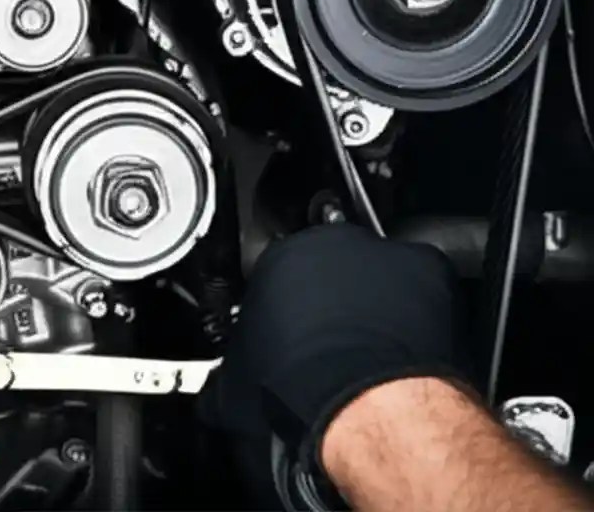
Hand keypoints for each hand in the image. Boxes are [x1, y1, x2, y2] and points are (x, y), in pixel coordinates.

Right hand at [200, 224, 472, 470]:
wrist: (368, 408)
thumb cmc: (303, 387)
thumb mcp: (237, 385)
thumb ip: (228, 371)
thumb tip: (219, 392)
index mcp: (280, 256)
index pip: (276, 270)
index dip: (283, 304)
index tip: (287, 331)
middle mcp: (333, 243)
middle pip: (330, 264)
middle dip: (330, 296)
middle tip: (327, 340)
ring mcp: (386, 255)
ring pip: (379, 272)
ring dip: (376, 301)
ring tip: (369, 350)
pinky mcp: (431, 273)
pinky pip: (422, 287)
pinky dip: (418, 312)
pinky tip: (403, 349)